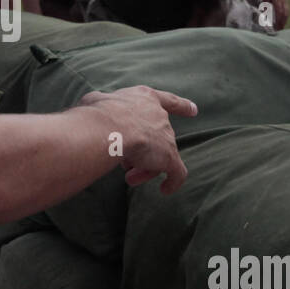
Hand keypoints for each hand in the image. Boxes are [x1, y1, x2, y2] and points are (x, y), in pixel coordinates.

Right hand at [78, 86, 197, 194]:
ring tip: (130, 178)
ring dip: (146, 168)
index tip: (193, 110)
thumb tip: (96, 103)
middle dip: (141, 150)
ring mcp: (166, 137)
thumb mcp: (96, 100)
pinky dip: (172, 181)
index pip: (167, 101)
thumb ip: (102, 103)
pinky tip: (165, 189)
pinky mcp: (169, 157)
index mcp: (144, 99)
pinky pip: (176, 172)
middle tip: (125, 165)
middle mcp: (159, 116)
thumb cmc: (97, 114)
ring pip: (160, 155)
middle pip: (156, 135)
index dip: (180, 106)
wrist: (107, 129)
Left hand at [264, 0, 289, 29]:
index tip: (276, 25)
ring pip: (286, 13)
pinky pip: (287, 11)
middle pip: (284, 13)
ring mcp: (285, 1)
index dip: (278, 19)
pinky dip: (285, 18)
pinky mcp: (286, 2)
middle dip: (282, 22)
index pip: (279, 11)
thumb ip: (265, 3)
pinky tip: (282, 22)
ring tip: (280, 28)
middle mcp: (283, 1)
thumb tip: (265, 12)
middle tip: (278, 30)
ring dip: (284, 21)